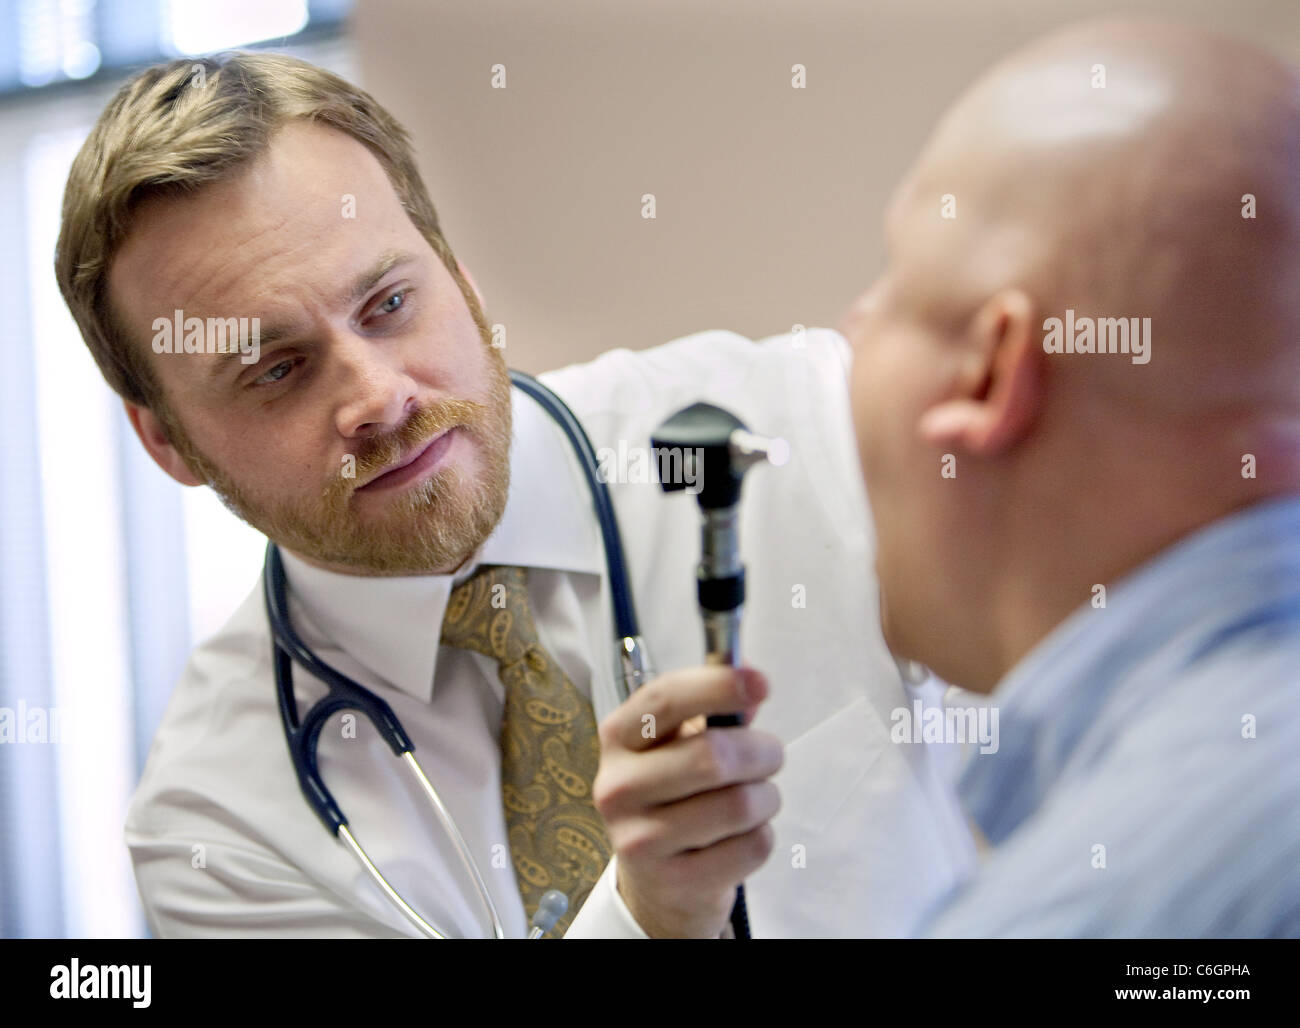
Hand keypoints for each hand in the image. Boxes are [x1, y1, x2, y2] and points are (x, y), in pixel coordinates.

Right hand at [592, 666, 782, 937]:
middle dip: (762, 751)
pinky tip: (741, 836)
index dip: (718, 685)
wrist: (657, 879)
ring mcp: (640, 840)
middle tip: (771, 755)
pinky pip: (752, 847)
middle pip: (713, 757)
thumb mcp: (680, 745)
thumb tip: (752, 685)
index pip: (665, 700)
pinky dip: (762, 836)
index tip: (761, 682)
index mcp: (617, 738)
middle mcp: (618, 787)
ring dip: (766, 797)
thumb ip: (716, 712)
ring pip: (740, 805)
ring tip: (755, 800)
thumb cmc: (676, 794)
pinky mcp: (674, 883)